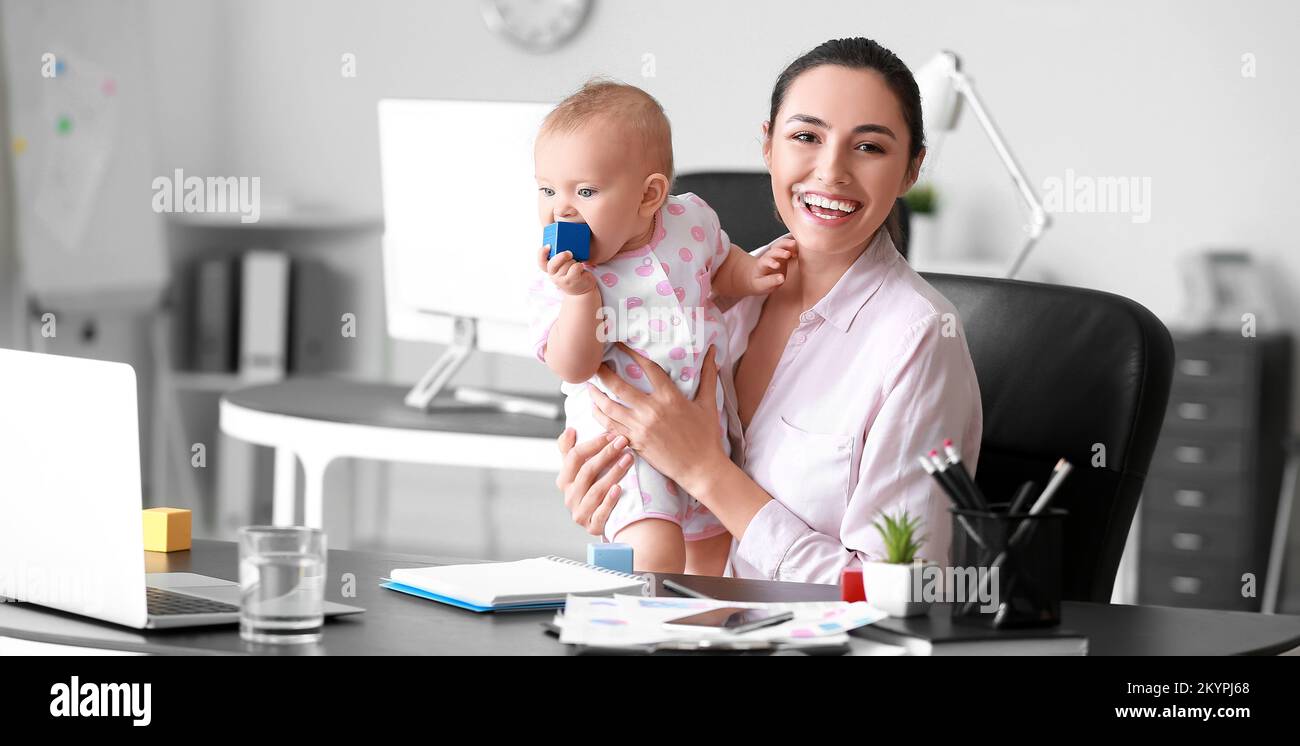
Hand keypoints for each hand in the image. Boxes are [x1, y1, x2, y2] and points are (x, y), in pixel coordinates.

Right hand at [537, 244, 596, 296]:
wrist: (583, 289)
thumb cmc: (573, 272)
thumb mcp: (565, 265)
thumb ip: (561, 256)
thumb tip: (566, 238)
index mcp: (550, 269)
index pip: (541, 262)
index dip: (542, 253)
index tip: (549, 246)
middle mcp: (553, 276)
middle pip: (554, 263)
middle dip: (562, 256)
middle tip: (569, 253)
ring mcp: (562, 281)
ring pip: (568, 264)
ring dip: (574, 261)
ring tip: (576, 266)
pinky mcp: (572, 282)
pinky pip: (576, 267)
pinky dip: (580, 266)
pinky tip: (581, 270)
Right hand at [555, 429, 634, 535]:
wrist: (599, 519)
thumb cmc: (590, 488)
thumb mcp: (578, 470)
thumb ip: (570, 450)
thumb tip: (570, 430)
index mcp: (564, 480)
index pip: (574, 457)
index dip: (593, 444)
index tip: (611, 434)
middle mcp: (569, 497)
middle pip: (587, 471)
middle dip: (606, 454)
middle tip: (623, 441)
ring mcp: (580, 513)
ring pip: (596, 491)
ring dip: (613, 473)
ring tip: (629, 459)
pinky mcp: (592, 526)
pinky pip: (601, 514)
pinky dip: (609, 501)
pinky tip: (619, 489)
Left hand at [588, 344, 726, 498]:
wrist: (700, 468)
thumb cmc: (706, 436)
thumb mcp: (708, 404)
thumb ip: (708, 376)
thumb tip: (714, 351)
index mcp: (669, 397)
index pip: (647, 368)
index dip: (631, 352)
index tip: (619, 343)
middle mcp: (651, 410)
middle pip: (619, 386)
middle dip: (603, 373)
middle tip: (593, 363)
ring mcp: (640, 428)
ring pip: (609, 408)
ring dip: (596, 395)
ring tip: (589, 385)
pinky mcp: (634, 442)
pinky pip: (610, 427)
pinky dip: (599, 416)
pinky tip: (594, 408)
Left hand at [746, 236, 796, 294]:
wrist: (760, 278)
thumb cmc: (760, 283)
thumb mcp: (762, 285)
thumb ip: (771, 281)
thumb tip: (781, 278)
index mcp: (761, 265)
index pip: (765, 261)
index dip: (771, 262)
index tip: (777, 266)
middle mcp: (768, 257)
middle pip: (773, 251)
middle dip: (780, 251)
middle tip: (787, 254)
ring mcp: (776, 254)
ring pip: (780, 245)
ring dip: (787, 244)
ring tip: (795, 245)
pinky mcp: (783, 254)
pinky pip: (788, 247)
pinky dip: (793, 246)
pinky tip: (799, 249)